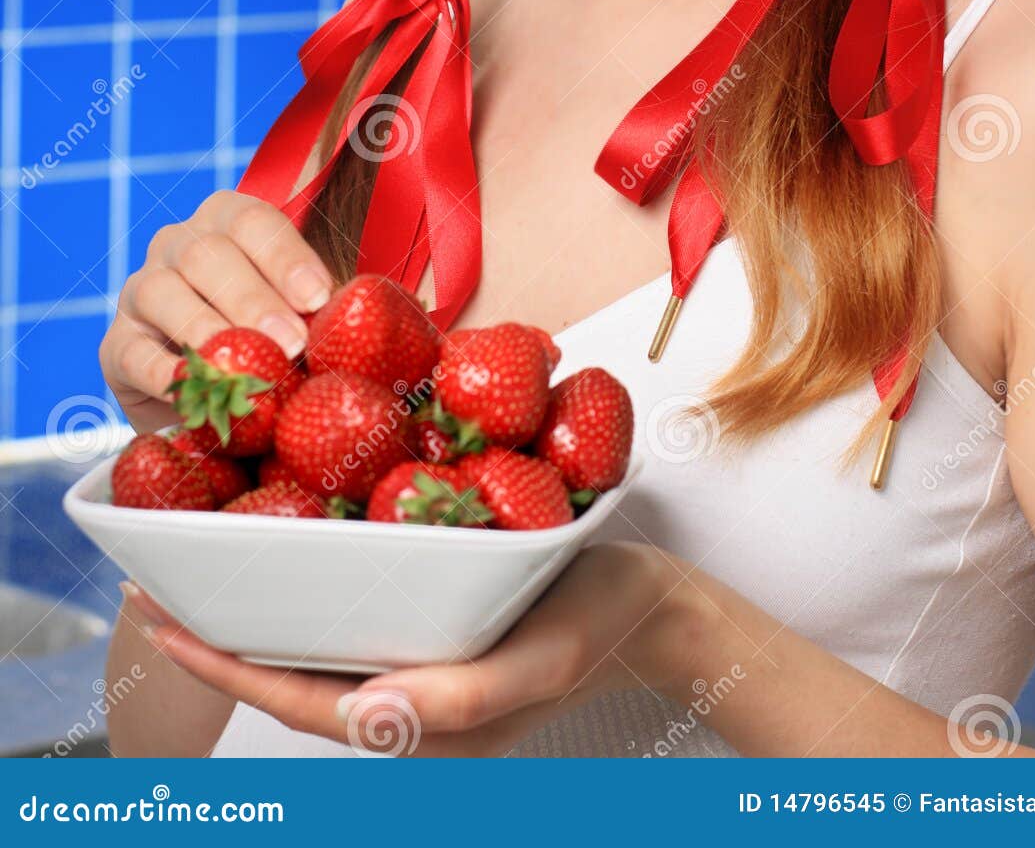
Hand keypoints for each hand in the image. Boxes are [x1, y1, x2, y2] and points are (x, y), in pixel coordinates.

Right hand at [99, 190, 334, 434]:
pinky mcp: (117, 344)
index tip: (319, 298)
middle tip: (293, 344)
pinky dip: (165, 373)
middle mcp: (178, 243)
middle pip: (207, 253)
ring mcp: (141, 290)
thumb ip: (324, 306)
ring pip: (163, 291)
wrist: (214, 387)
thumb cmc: (274, 335)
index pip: (253, 221)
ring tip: (247, 369)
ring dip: (209, 330)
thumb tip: (361, 316)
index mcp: (229, 220)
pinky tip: (197, 391)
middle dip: (254, 299)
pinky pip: (133, 352)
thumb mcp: (303, 310)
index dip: (286, 257)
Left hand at [122, 540, 697, 756]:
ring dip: (262, 607)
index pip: (299, 701)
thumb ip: (458, 695)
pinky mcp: (434, 619)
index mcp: (419, 720)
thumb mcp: (538, 661)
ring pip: (320, 642)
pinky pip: (358, 610)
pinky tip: (294, 537)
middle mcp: (405, 695)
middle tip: (160, 583)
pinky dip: (314, 581)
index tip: (164, 622)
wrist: (651, 601)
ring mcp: (419, 658)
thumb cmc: (597, 623)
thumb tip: (364, 711)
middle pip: (294, 672)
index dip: (226, 665)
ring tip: (207, 560)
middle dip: (226, 635)